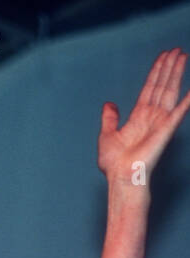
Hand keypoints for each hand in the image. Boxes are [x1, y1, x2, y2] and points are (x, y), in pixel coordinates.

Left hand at [99, 48, 189, 186]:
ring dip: (176, 73)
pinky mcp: (166, 128)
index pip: (150, 88)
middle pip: (162, 85)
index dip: (156, 72)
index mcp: (138, 116)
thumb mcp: (107, 135)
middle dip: (169, 68)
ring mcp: (160, 121)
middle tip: (176, 50)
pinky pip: (180, 110)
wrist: (120, 177)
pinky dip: (189, 100)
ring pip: (170, 91)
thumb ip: (110, 119)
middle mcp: (151, 116)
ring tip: (182, 56)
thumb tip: (109, 104)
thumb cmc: (114, 163)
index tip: (163, 57)